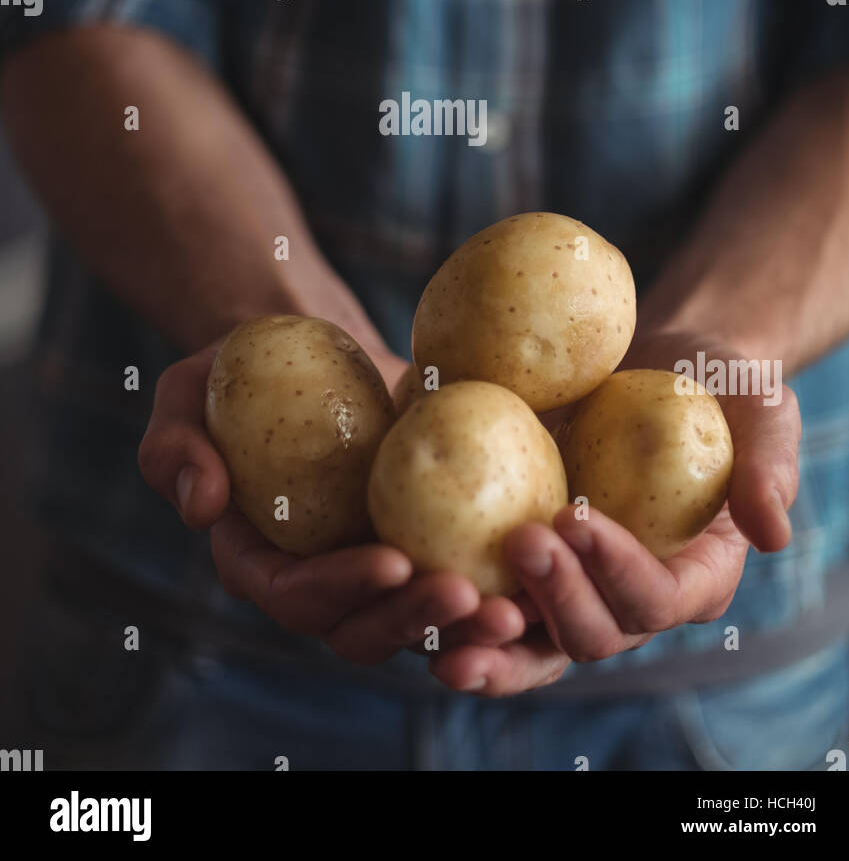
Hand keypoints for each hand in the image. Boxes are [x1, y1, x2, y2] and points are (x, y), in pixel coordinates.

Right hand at [138, 341, 525, 664]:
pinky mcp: (424, 538)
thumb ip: (173, 447)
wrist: (306, 350)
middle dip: (412, 622)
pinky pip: (459, 578)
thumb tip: (201, 506)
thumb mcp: (184, 392)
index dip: (339, 590)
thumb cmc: (235, 370)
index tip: (391, 558)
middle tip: (466, 596)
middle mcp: (317, 578)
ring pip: (417, 623)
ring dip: (463, 627)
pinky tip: (543, 568)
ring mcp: (373, 564)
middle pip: (361, 629)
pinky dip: (496, 586)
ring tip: (517, 607)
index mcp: (256, 559)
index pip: (293, 596)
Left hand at [429, 331, 800, 696]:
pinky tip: (401, 581)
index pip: (657, 597)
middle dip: (554, 600)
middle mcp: (627, 596)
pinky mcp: (520, 562)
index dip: (618, 572)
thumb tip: (773, 533)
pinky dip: (448, 606)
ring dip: (489, 644)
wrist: (652, 361)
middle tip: (518, 540)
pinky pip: (484, 599)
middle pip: (591, 634)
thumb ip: (769, 463)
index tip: (579, 516)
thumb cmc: (715, 383)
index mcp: (692, 575)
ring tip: (442, 625)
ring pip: (529, 644)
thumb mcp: (760, 406)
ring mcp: (570, 585)